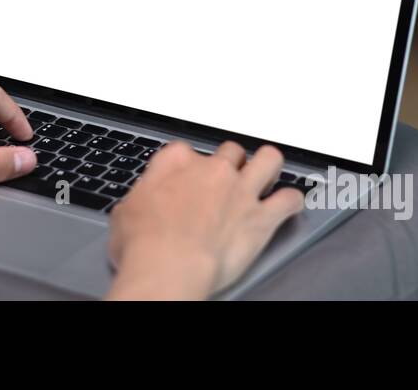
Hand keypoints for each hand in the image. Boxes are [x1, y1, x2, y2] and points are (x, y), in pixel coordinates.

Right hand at [105, 141, 304, 299]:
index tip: (187, 179)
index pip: (185, 150)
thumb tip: (140, 204)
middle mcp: (212, 170)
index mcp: (175, 163)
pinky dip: (291, 202)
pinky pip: (289, 200)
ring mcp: (240, 191)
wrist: (168, 267)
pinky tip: (289, 204)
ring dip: (269, 166)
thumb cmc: (143, 245)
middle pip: (230, 151)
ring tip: (267, 174)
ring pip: (268, 160)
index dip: (188, 166)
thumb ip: (142, 198)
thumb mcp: (125, 212)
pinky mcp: (260, 217)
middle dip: (230, 163)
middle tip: (226, 180)